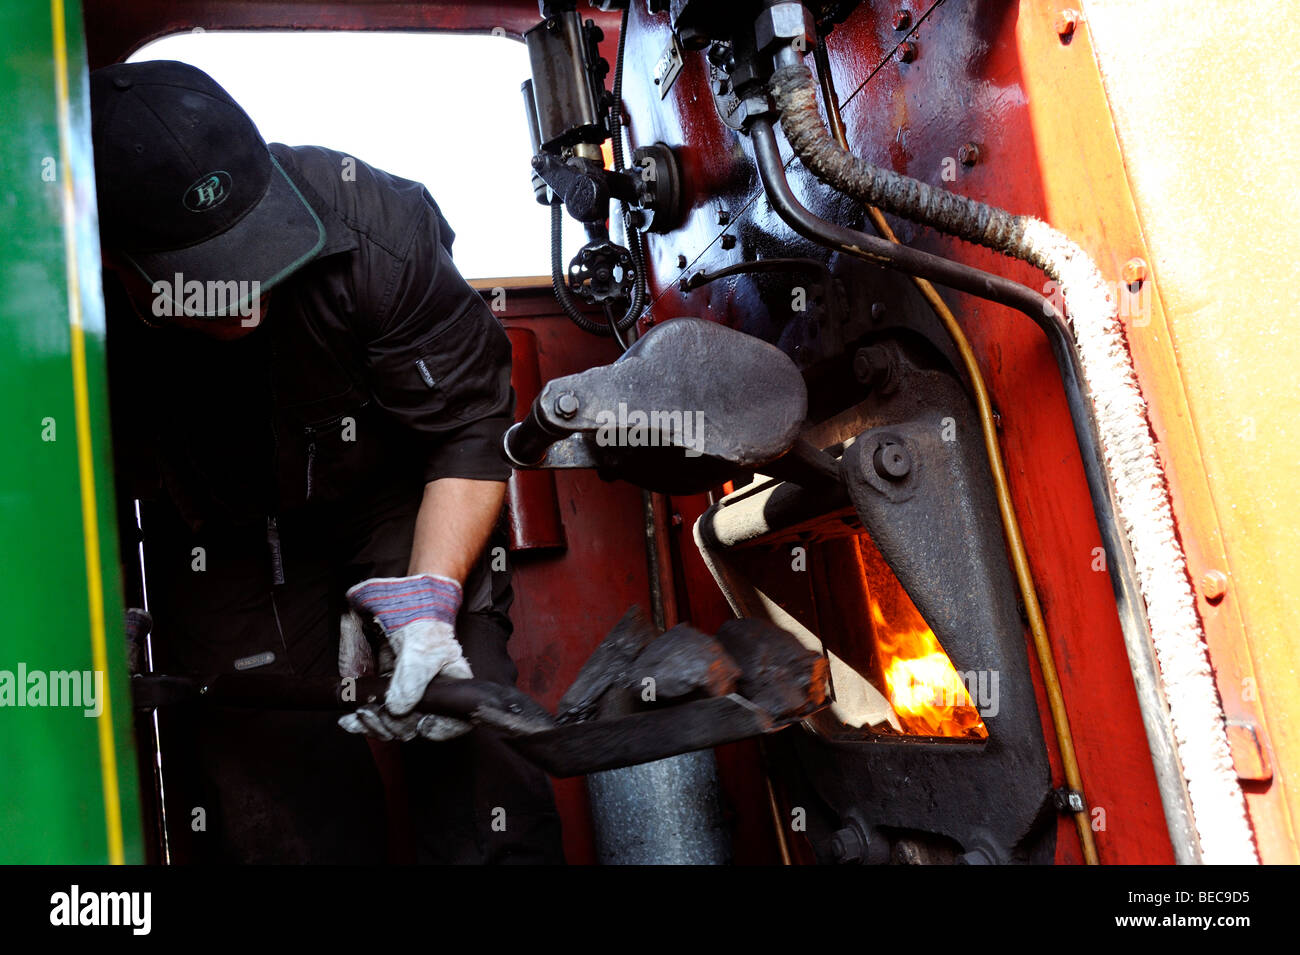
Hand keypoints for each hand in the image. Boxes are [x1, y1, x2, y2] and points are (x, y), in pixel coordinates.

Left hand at [337, 575, 473, 741]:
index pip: (456, 720)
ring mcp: (405, 695)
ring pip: (393, 727)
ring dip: (374, 726)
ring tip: (361, 714)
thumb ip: (412, 678)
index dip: (441, 729)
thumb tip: (398, 708)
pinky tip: (348, 720)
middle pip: (417, 727)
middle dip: (396, 726)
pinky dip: (359, 722)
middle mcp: (430, 694)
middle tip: (378, 712)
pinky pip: (374, 716)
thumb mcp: (420, 647)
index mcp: (451, 684)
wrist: (397, 600)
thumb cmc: (421, 619)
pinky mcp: (384, 692)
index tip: (423, 724)